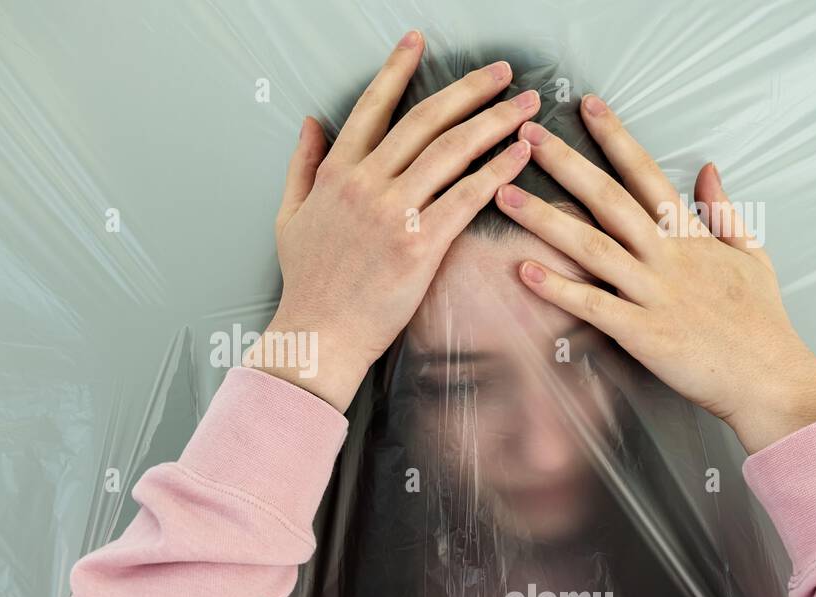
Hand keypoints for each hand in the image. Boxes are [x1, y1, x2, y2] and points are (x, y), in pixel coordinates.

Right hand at [259, 31, 539, 411]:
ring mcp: (393, 213)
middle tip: (502, 71)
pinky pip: (468, 195)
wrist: (318, 336)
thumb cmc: (307, 284)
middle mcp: (365, 184)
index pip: (372, 108)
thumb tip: (312, 123)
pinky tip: (520, 151)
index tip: (419, 42)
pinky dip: (498, 168)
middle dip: (469, 89)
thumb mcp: (290, 216)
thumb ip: (302, 165)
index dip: (397, 70)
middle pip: (426, 120)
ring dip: (496, 120)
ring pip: (453, 149)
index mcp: (336, 174)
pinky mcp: (420, 244)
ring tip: (526, 103)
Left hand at [495, 95, 815, 453]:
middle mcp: (666, 257)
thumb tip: (710, 169)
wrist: (770, 379)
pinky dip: (558, 288)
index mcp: (688, 236)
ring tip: (505, 194)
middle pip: (608, 199)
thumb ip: (725, 211)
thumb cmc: (761, 322)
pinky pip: (593, 305)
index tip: (586, 106)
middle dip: (566, 164)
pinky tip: (524, 271)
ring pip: (591, 246)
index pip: (645, 174)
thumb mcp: (752, 255)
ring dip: (545, 219)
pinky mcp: (642, 332)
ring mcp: (653, 293)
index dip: (615, 137)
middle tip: (527, 135)